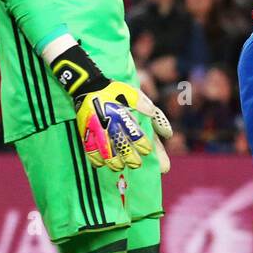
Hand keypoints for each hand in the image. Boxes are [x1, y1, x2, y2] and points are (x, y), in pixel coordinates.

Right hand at [49, 41, 172, 170]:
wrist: (88, 86)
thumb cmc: (116, 92)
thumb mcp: (135, 95)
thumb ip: (151, 112)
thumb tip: (167, 133)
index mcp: (122, 113)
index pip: (135, 133)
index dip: (142, 144)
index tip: (147, 151)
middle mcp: (109, 122)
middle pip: (121, 145)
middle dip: (130, 157)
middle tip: (136, 164)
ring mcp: (95, 128)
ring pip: (105, 150)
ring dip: (113, 161)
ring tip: (119, 167)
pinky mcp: (84, 131)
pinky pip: (89, 148)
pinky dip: (94, 158)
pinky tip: (100, 165)